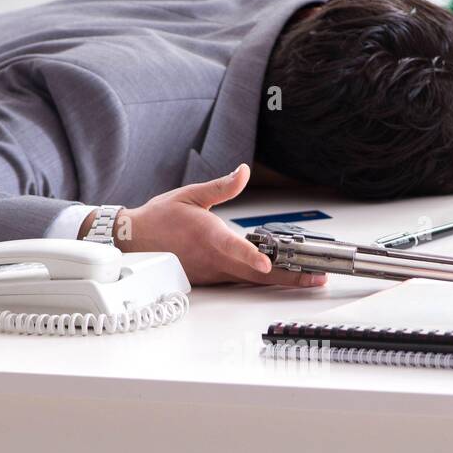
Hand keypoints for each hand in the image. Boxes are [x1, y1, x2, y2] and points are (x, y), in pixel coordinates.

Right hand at [113, 164, 325, 286]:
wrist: (136, 241)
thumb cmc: (161, 217)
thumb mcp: (192, 194)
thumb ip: (222, 186)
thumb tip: (243, 172)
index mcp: (208, 235)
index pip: (234, 248)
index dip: (251, 257)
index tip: (267, 264)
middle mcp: (212, 259)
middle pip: (255, 273)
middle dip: (288, 276)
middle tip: (316, 279)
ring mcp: (213, 272)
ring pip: (251, 280)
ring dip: (281, 281)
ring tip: (309, 279)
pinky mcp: (212, 278)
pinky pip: (240, 280)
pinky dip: (262, 281)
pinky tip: (283, 279)